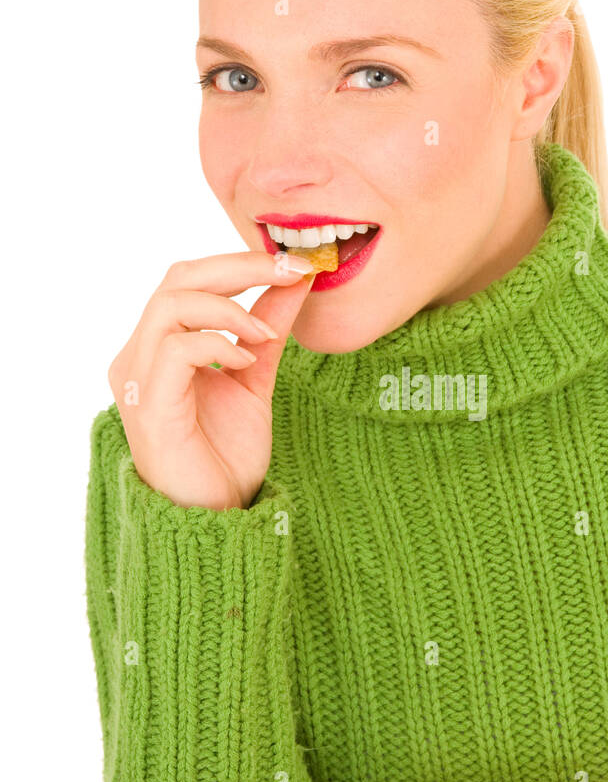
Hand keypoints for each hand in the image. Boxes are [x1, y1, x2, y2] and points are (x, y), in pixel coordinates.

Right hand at [108, 250, 315, 508]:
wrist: (216, 519)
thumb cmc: (224, 457)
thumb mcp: (255, 379)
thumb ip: (267, 329)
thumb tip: (295, 280)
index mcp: (159, 346)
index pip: (190, 279)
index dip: (241, 262)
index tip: (295, 263)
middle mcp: (138, 356)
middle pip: (178, 278)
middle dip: (239, 266)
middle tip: (289, 270)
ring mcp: (137, 380)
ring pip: (170, 305)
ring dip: (229, 308)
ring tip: (267, 334)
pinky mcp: (148, 406)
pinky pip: (175, 350)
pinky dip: (217, 345)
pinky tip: (246, 364)